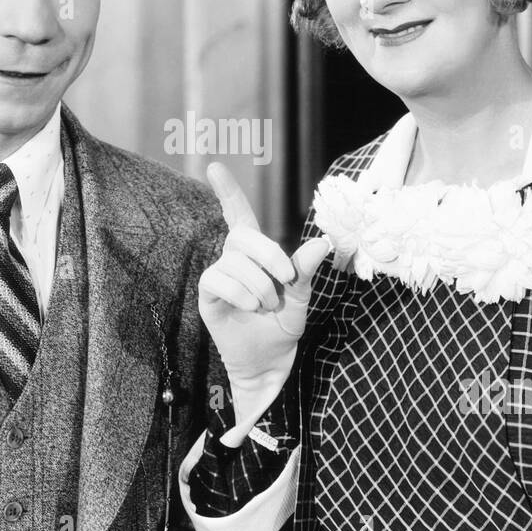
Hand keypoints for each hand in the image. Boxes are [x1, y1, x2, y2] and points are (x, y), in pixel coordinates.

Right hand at [198, 163, 330, 430]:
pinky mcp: (207, 296)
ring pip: (235, 262)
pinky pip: (218, 280)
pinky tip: (251, 308)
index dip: (227, 191)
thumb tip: (323, 242)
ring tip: (268, 307)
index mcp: (256, 253)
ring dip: (259, 285)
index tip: (214, 167)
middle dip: (269, 255)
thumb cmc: (283, 328)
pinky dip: (240, 293)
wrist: (270, 363)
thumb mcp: (301, 297)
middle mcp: (234, 259)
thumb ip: (306, 269)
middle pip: (243, 236)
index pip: (239, 215)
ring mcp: (219, 277)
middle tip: (287, 281)